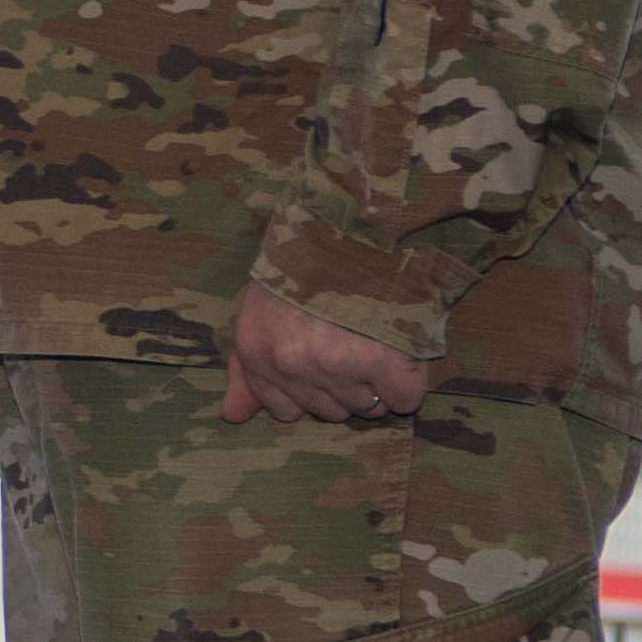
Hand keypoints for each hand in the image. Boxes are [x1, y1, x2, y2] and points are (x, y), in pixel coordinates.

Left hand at [216, 279, 431, 426]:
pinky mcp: (384, 360)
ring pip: (366, 407)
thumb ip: (246, 370)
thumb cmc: (303, 266)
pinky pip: (403, 399)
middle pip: (330, 411)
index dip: (311, 391)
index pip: (287, 411)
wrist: (351, 225)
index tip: (326, 364)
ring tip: (378, 345)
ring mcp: (338, 364)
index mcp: (258, 353)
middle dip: (345, 387)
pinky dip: (409, 385)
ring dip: (378, 385)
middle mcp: (292, 364)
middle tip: (356, 347)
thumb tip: (232, 416)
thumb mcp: (258, 310)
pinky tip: (403, 358)